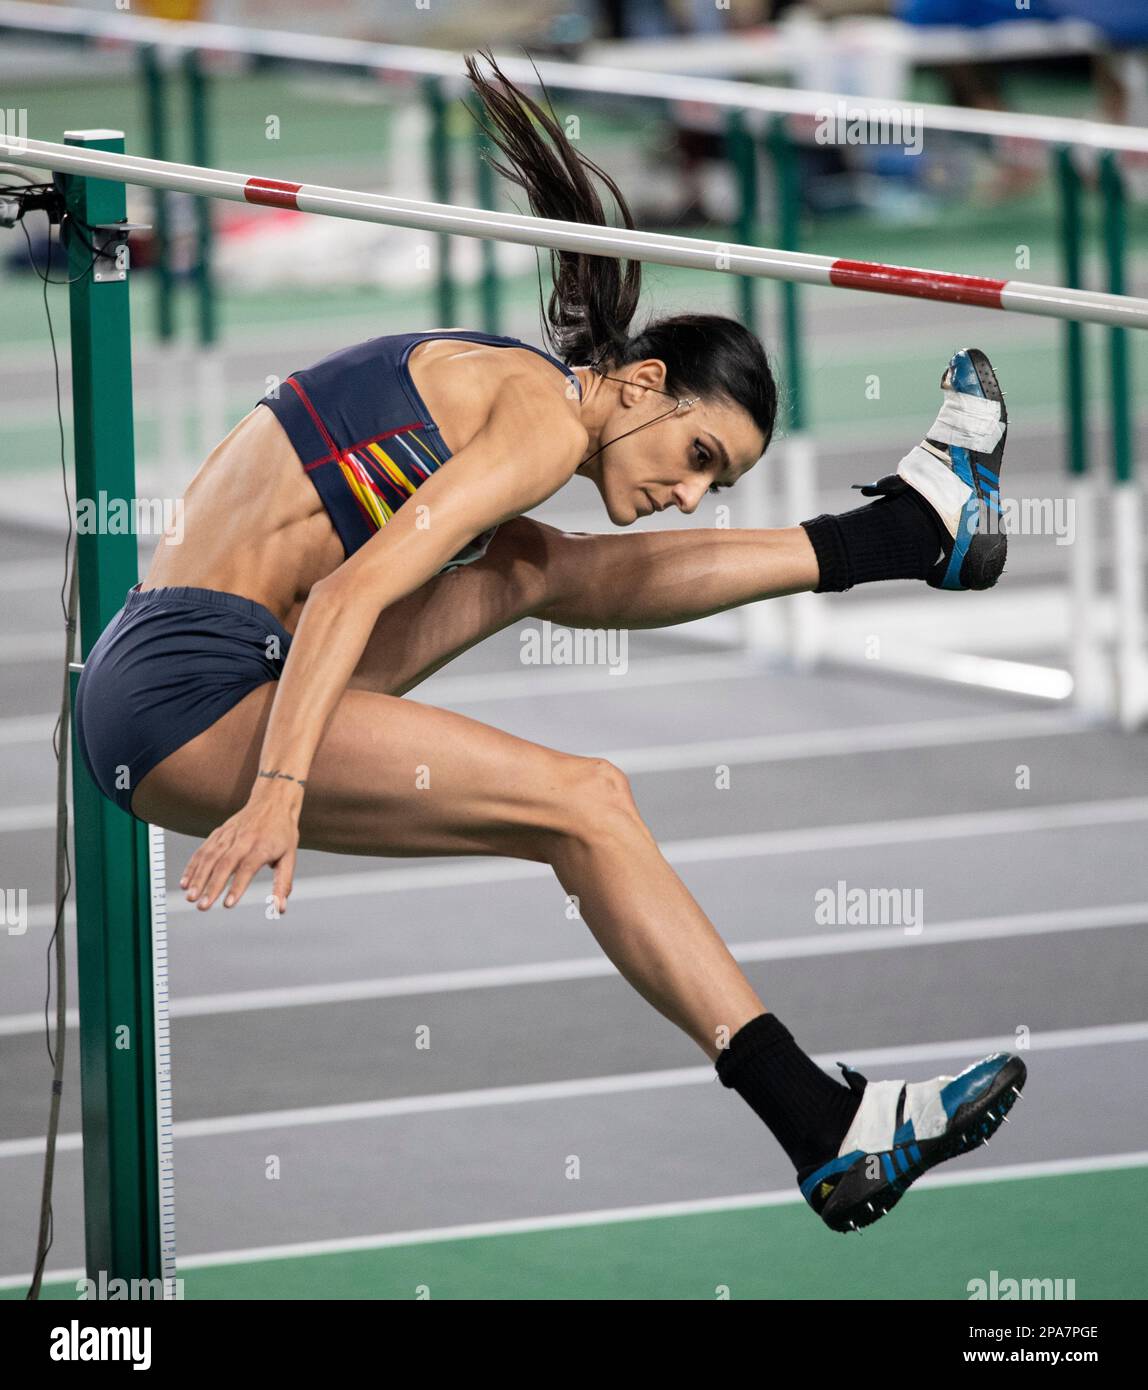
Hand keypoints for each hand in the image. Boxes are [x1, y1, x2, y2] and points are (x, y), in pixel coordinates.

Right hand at [180, 793, 299, 912]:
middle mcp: (243, 840)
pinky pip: (203, 850)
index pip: (247, 868)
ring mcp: (228, 835)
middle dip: (212, 886)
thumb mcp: (290, 857)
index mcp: (262, 847)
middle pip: (224, 865)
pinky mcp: (219, 832)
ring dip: (198, 878)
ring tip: (190, 897)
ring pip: (210, 857)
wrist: (273, 800)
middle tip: (202, 906)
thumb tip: (279, 908)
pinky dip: (193, 866)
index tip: (227, 904)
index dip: (237, 886)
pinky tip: (185, 882)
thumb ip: (283, 884)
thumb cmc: (283, 832)